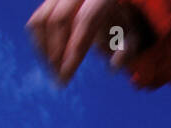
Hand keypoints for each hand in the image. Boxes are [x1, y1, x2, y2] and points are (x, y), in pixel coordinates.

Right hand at [27, 0, 144, 84]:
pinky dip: (39, 43)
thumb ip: (128, 49)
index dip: (73, 50)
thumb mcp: (134, 35)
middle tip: (58, 77)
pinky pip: (37, 20)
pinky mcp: (50, 1)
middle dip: (55, 52)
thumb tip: (112, 67)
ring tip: (53, 71)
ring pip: (42, 19)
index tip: (66, 76)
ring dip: (43, 49)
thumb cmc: (124, 23)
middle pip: (58, 19)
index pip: (85, 20)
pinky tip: (49, 61)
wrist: (107, 6)